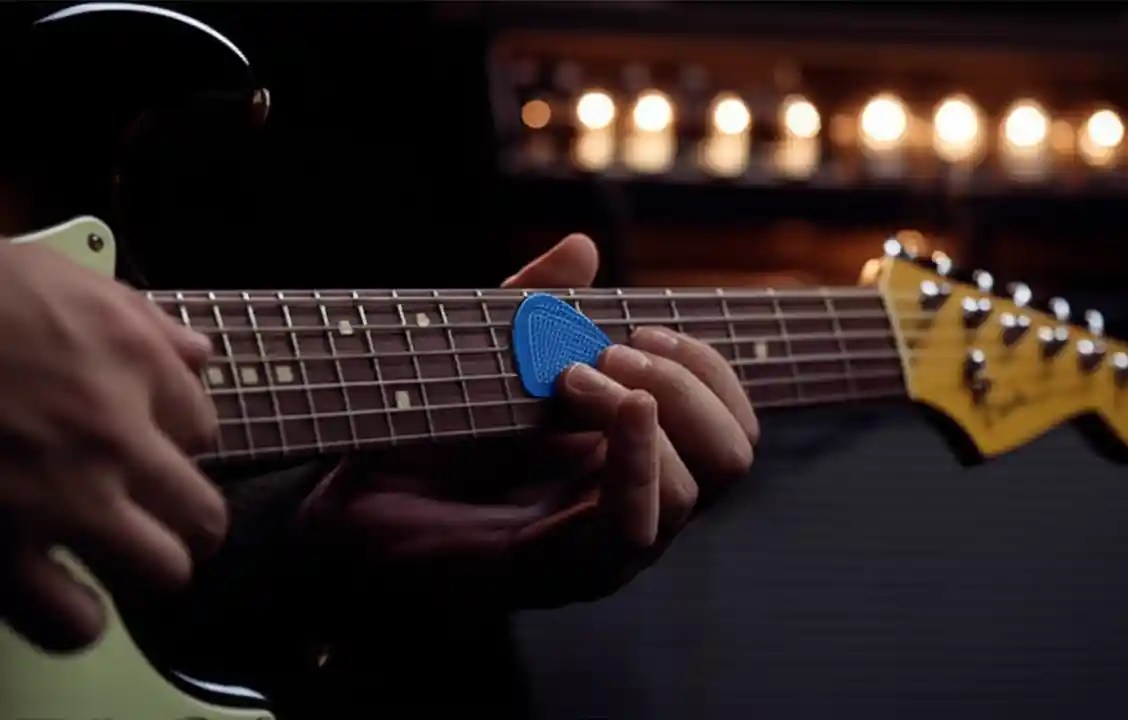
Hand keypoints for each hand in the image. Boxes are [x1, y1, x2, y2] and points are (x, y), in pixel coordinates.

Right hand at [0, 241, 224, 650]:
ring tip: (125, 560)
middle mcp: (112, 431)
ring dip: (148, 567)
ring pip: (161, 566)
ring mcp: (60, 495)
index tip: (151, 448)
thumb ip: (138, 319)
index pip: (203, 428)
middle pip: (200, 510)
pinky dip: (75, 619)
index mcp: (129, 358)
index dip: (176, 443)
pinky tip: (69, 604)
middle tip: (158, 520)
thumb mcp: (58, 277)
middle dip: (185, 520)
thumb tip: (196, 356)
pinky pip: (70, 619)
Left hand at [297, 234, 758, 612]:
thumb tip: (583, 246)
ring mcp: (603, 548)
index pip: (729, 425)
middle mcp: (631, 507)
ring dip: (654, 408)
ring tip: (576, 374)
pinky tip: (622, 407)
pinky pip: (637, 527)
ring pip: (700, 487)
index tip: (641, 325)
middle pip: (736, 454)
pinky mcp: (562, 573)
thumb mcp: (482, 355)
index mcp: (629, 463)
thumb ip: (533, 305)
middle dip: (694, 383)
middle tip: (618, 347)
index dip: (708, 368)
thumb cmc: (413, 439)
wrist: (336, 507)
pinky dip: (638, 461)